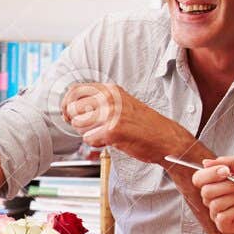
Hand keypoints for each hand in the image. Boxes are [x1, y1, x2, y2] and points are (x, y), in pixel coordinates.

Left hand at [62, 83, 188, 163]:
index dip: (67, 104)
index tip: (68, 114)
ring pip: (78, 125)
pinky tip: (111, 141)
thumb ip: (100, 101)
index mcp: (110, 90)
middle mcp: (109, 98)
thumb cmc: (143, 124)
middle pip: (72, 108)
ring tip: (103, 133)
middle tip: (86, 128)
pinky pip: (89, 139)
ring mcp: (111, 113)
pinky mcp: (112, 131)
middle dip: (76, 121)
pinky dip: (97, 144)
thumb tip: (72, 106)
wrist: (165, 138)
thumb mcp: (121, 102)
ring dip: (87, 133)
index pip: (74, 90)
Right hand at [191, 155, 233, 233]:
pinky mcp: (225, 226)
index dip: (209, 174)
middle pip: (206, 191)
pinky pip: (222, 217)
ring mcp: (217, 213)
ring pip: (215, 204)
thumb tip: (205, 163)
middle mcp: (213, 198)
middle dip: (229, 185)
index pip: (199, 179)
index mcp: (215, 183)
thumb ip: (226, 161)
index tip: (227, 171)